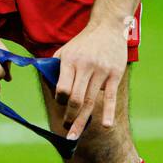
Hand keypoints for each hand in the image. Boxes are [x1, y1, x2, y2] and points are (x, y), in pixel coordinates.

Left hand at [54, 19, 128, 141]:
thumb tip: (47, 88)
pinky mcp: (115, 74)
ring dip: (82, 120)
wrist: (108, 27)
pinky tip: (106, 126)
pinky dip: (108, 112)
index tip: (61, 103)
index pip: (62, 88)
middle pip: (76, 98)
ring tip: (74, 135)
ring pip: (91, 100)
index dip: (60, 100)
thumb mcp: (65, 50)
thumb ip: (54, 68)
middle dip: (70, 117)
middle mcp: (85, 66)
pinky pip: (111, 97)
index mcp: (70, 61)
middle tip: (66, 130)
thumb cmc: (83, 43)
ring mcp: (101, 71)